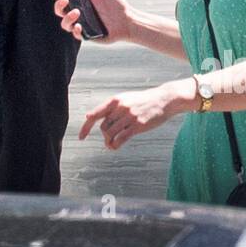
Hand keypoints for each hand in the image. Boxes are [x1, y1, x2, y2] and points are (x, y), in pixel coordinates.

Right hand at [48, 0, 131, 43]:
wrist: (127, 20)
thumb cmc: (114, 4)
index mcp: (79, 1)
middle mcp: (78, 13)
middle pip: (60, 10)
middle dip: (58, 4)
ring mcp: (81, 24)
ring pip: (65, 24)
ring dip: (67, 18)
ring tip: (77, 12)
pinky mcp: (87, 35)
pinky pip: (76, 35)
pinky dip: (76, 30)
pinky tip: (80, 25)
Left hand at [78, 79, 193, 148]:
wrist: (164, 100)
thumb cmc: (143, 100)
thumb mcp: (126, 99)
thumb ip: (111, 108)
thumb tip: (91, 116)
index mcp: (115, 100)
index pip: (95, 114)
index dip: (86, 127)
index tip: (81, 137)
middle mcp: (120, 107)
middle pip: (104, 127)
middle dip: (105, 135)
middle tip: (109, 138)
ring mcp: (129, 116)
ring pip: (110, 133)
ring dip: (108, 142)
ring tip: (111, 145)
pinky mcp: (138, 125)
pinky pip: (121, 138)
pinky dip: (115, 145)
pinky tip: (115, 147)